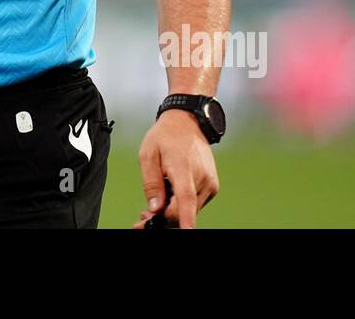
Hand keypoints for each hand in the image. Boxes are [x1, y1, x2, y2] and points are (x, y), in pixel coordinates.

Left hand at [132, 108, 218, 228]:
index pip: (186, 198)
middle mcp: (202, 178)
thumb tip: (155, 208)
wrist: (188, 123)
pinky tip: (169, 198)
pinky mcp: (212, 186)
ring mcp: (210, 183)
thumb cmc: (165, 136)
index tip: (186, 231)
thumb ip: (151, 183)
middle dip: (163, 218)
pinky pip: (195, 204)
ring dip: (172, 213)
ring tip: (153, 206)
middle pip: (182, 211)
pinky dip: (182, 206)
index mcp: (183, 168)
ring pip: (189, 210)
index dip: (185, 218)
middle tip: (142, 218)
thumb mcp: (148, 155)